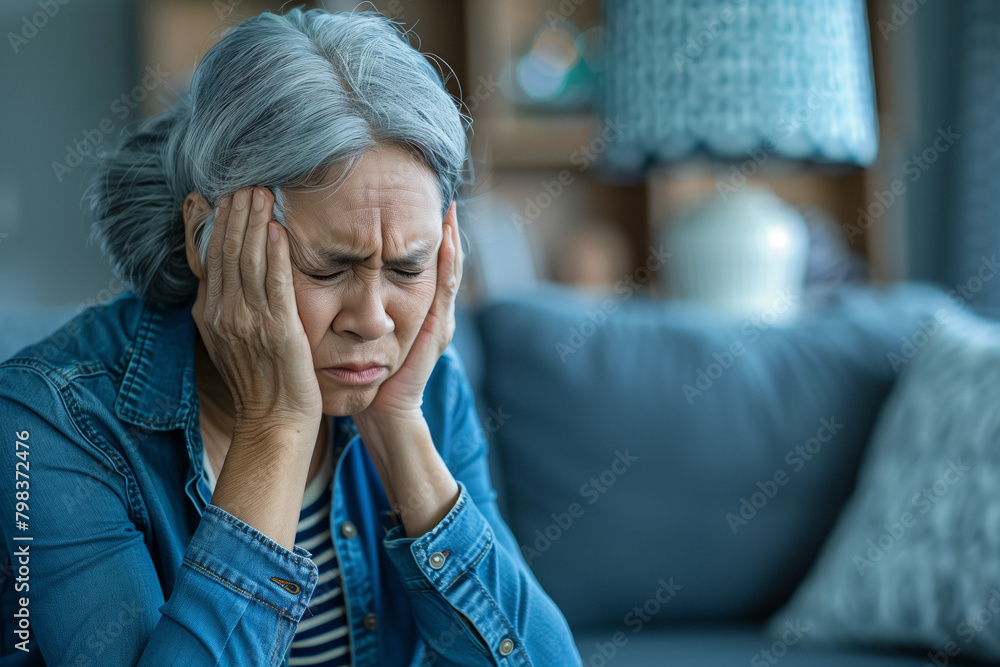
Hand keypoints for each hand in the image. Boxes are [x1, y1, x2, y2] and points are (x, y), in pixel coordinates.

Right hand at [194, 186, 322, 432]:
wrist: (274, 421)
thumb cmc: (260, 382)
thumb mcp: (230, 340)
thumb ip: (226, 307)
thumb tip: (224, 275)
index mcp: (209, 314)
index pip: (206, 258)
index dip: (210, 224)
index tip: (213, 195)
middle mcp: (222, 314)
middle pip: (224, 252)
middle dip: (233, 214)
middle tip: (244, 182)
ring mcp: (247, 322)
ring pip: (246, 260)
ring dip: (253, 223)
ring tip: (260, 192)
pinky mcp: (277, 330)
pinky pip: (274, 283)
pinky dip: (274, 253)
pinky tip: (278, 229)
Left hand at [354, 201, 462, 426]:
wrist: (385, 412)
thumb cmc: (368, 376)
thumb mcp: (362, 332)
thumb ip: (357, 306)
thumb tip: (330, 274)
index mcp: (412, 307)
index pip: (418, 260)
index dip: (417, 230)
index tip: (410, 197)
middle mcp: (430, 309)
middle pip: (440, 258)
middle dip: (440, 225)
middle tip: (436, 188)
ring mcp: (438, 318)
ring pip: (447, 267)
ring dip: (449, 235)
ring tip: (446, 205)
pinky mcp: (437, 328)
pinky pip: (445, 288)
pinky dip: (448, 261)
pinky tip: (446, 238)